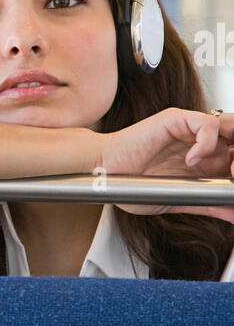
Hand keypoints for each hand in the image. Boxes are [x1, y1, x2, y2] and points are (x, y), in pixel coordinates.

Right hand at [100, 108, 233, 223]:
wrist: (104, 175)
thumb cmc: (132, 184)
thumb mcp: (178, 200)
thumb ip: (208, 204)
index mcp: (205, 160)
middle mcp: (201, 142)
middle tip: (233, 175)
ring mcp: (190, 129)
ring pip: (230, 125)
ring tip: (226, 169)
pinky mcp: (177, 120)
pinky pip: (207, 124)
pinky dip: (205, 144)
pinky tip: (191, 161)